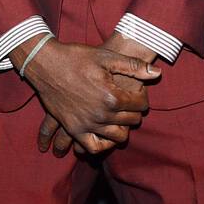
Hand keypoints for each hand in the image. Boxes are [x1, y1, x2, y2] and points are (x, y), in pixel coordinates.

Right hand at [17, 39, 158, 154]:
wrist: (46, 63)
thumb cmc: (77, 57)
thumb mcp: (107, 56)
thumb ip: (134, 66)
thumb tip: (157, 74)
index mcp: (112, 97)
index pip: (140, 105)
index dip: (142, 97)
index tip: (138, 90)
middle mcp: (101, 115)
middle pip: (130, 121)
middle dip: (134, 112)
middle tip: (130, 102)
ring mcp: (86, 124)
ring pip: (116, 137)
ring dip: (122, 128)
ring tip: (120, 118)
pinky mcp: (73, 129)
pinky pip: (92, 147)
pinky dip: (102, 145)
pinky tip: (105, 136)